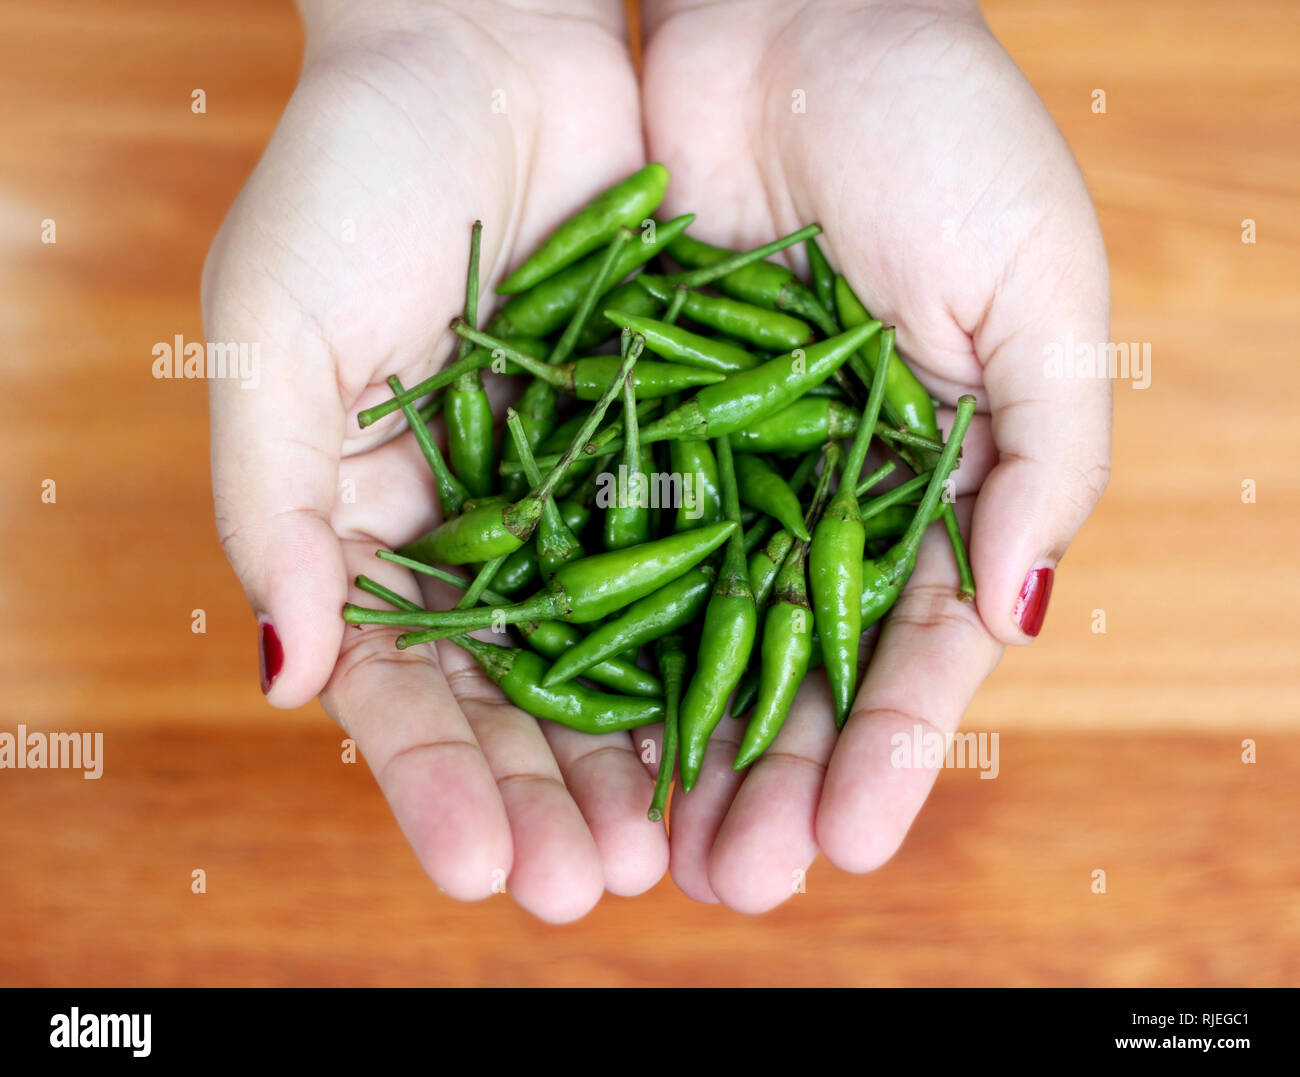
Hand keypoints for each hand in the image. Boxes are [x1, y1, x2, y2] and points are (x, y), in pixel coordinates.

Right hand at [203, 0, 665, 921]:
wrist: (483, 42)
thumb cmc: (349, 179)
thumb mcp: (274, 338)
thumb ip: (275, 508)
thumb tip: (285, 674)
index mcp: (378, 528)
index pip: (407, 688)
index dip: (440, 783)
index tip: (486, 867)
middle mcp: (488, 532)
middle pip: (524, 697)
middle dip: (558, 797)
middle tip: (598, 889)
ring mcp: (587, 495)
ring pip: (627, 652)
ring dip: (653, 754)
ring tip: (689, 849)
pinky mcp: (679, 443)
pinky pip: (708, 557)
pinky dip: (728, 638)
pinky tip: (755, 723)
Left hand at [641, 0, 1110, 910]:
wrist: (789, 11)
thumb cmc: (944, 132)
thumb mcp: (1036, 289)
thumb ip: (1042, 455)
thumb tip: (1019, 614)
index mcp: (927, 482)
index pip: (912, 648)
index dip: (888, 750)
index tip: (850, 842)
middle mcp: (816, 493)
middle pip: (789, 666)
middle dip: (766, 780)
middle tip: (732, 883)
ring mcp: (715, 466)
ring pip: (685, 633)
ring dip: (667, 742)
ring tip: (639, 852)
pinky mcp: (622, 423)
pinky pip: (598, 541)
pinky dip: (583, 632)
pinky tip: (563, 723)